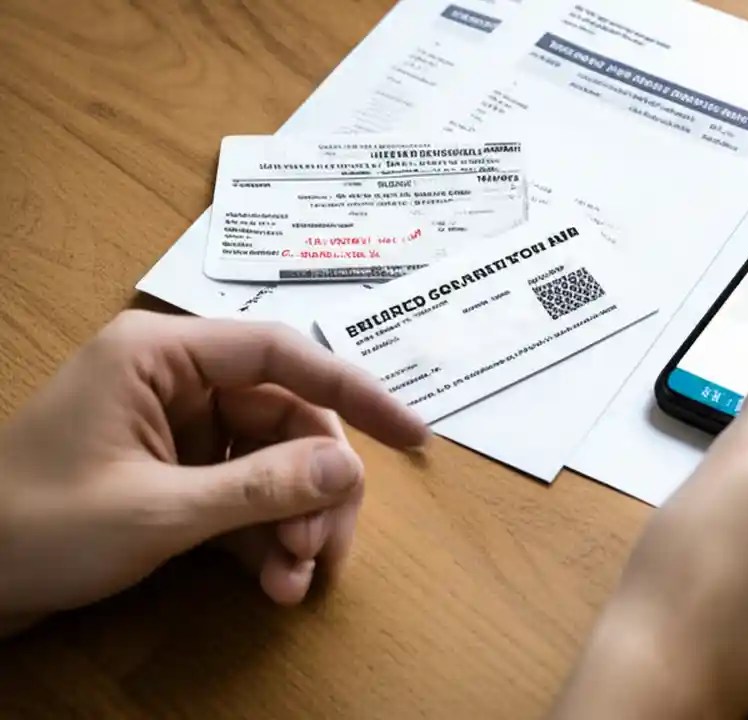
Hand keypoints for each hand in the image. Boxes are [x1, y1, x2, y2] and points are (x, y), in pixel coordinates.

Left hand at [0, 311, 425, 635]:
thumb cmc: (36, 528)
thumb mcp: (157, 511)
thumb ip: (260, 488)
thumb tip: (351, 472)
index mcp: (161, 355)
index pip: (282, 354)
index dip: (355, 393)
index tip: (410, 435)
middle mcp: (176, 382)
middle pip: (288, 419)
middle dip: (314, 489)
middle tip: (324, 549)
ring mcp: (177, 430)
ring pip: (275, 463)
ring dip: (296, 523)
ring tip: (298, 581)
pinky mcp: (175, 475)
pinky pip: (246, 495)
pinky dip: (266, 538)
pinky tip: (277, 583)